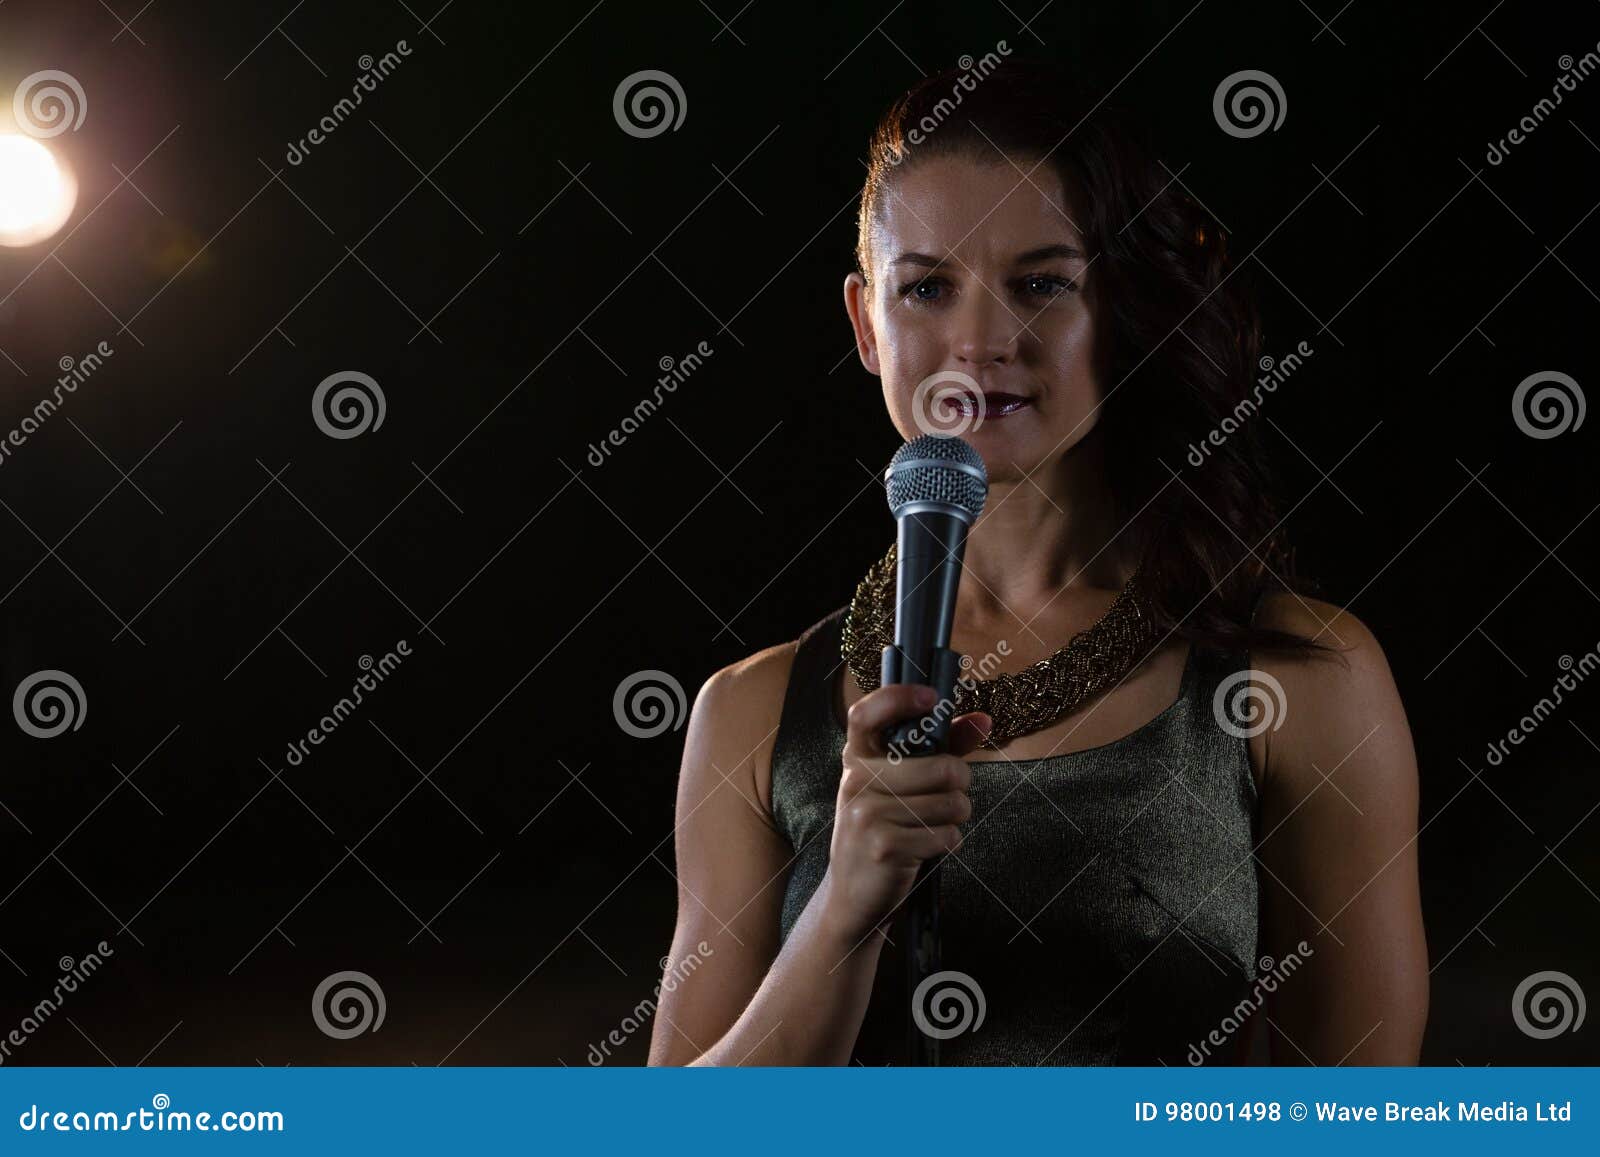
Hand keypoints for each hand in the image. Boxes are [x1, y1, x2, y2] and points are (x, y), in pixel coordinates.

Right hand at [818, 682, 991, 947]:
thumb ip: (941, 747)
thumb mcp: (900, 786)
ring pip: (951, 803)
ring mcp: (867, 814)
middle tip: (952, 794)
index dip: (899, 697)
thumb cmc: (884, 829)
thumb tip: (983, 719)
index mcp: (856, 758)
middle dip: (961, 784)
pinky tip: (927, 846)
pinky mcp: (885, 846)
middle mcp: (856, 781)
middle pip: (942, 767)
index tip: (932, 698)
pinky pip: (947, 835)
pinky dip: (949, 841)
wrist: (853, 895)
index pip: (866, 713)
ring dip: (956, 816)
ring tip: (935, 823)